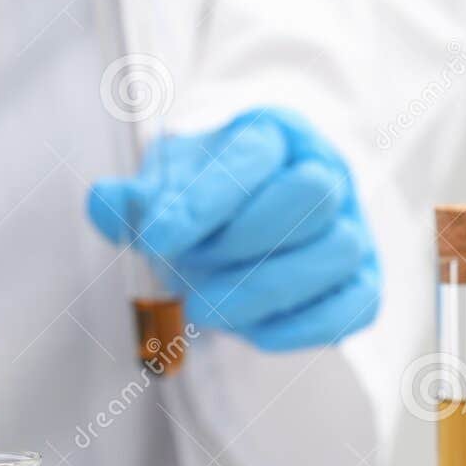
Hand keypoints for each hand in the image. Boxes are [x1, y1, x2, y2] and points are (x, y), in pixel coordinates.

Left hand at [88, 109, 379, 350]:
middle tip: (191, 269)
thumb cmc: (203, 202)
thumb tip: (103, 201)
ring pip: (337, 250)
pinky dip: (300, 326)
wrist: (241, 225)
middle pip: (312, 193)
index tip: (153, 240)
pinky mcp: (362, 283)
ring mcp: (351, 227)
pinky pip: (353, 308)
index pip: (252, 156)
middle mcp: (325, 172)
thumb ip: (134, 199)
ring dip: (264, 287)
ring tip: (207, 307)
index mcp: (273, 134)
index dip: (203, 203)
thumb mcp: (164, 188)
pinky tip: (250, 332)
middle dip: (244, 239)